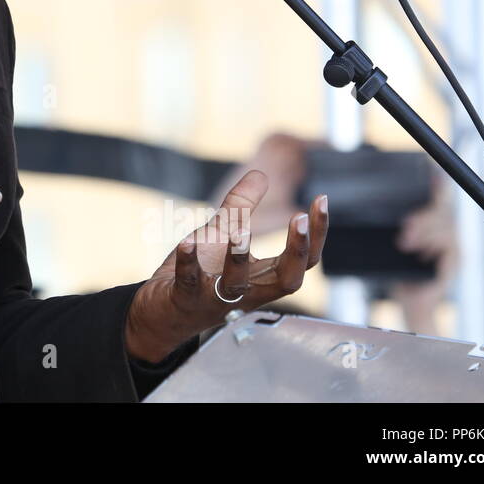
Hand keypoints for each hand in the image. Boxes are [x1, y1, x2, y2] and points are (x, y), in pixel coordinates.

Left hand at [126, 169, 328, 362]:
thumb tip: (261, 174)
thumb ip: (240, 207)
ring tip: (241, 231)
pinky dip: (189, 263)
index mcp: (263, 277)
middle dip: (297, 251)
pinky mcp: (186, 299)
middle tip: (300, 218)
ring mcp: (217, 298)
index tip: (321, 199)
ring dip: (239, 258)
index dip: (316, 233)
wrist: (162, 309)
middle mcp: (248, 292)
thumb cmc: (201, 273)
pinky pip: (190, 282)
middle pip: (287, 280)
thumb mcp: (222, 235)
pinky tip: (187, 242)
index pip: (303, 260)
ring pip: (236, 285)